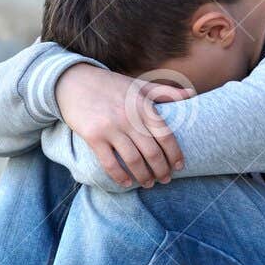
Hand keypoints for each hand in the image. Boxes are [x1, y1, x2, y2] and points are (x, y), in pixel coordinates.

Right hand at [55, 64, 193, 187]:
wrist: (73, 81)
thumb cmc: (110, 85)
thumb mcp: (138, 86)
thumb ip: (165, 92)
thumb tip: (191, 94)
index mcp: (143, 105)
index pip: (166, 136)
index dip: (175, 155)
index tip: (179, 167)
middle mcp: (129, 117)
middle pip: (152, 152)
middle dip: (162, 170)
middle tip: (165, 180)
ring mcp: (110, 128)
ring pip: (133, 161)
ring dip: (143, 177)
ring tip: (148, 183)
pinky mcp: (93, 137)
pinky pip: (110, 163)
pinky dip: (120, 177)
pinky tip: (126, 183)